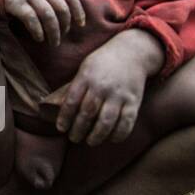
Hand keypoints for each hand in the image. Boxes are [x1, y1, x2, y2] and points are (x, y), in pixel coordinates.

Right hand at [4, 0, 84, 48]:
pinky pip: (31, 19)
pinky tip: (39, 38)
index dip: (78, 12)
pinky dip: (37, 30)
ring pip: (48, 15)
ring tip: (53, 42)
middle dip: (65, 25)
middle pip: (61, 8)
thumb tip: (71, 14)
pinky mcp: (17, 3)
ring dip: (53, 32)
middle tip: (63, 36)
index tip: (80, 25)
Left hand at [55, 30, 160, 144]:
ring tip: (90, 142)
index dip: (65, 117)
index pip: (72, 101)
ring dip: (96, 136)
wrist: (132, 52)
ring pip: (106, 121)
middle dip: (78, 129)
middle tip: (74, 138)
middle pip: (87, 113)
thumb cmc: (103, 62)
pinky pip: (126, 123)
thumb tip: (61, 107)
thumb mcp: (85, 68)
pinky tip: (111, 139)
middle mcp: (102, 86)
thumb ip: (76, 86)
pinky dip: (118, 134)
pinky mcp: (133, 101)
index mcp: (86, 77)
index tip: (61, 128)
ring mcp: (119, 95)